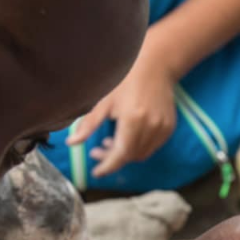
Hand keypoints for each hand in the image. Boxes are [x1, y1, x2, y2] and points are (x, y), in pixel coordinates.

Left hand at [68, 52, 178, 178]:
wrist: (155, 66)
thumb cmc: (125, 80)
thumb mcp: (103, 101)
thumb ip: (88, 125)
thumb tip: (71, 144)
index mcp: (132, 121)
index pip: (120, 155)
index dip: (107, 167)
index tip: (96, 172)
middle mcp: (150, 127)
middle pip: (130, 156)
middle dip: (112, 159)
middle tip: (96, 151)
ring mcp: (162, 128)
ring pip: (141, 154)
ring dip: (126, 154)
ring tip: (111, 142)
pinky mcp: (169, 127)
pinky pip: (152, 146)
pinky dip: (138, 147)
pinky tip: (128, 136)